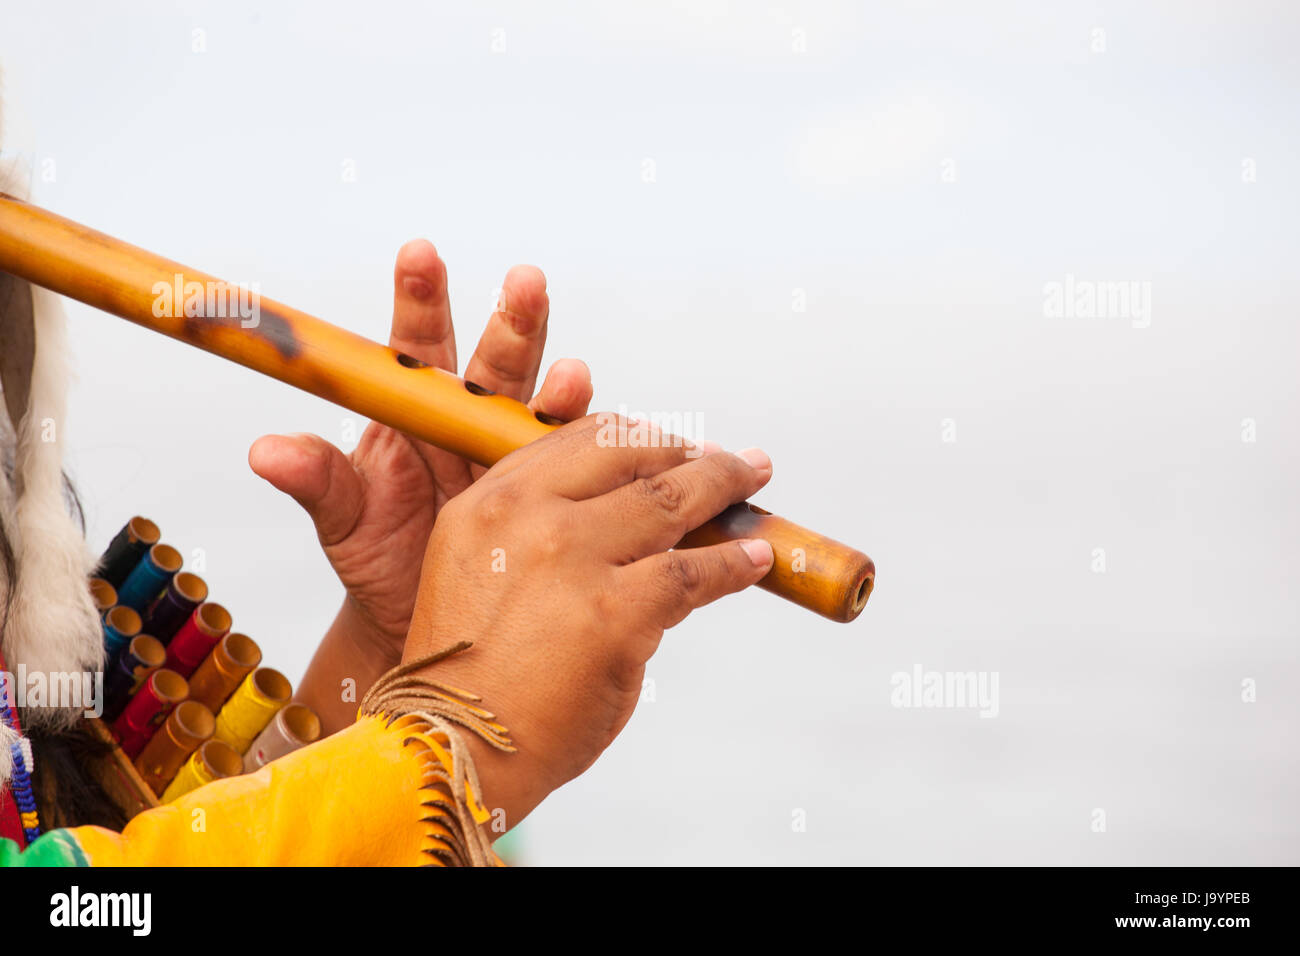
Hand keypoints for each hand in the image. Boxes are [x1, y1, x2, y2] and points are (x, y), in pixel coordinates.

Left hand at [247, 241, 592, 724]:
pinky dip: (586, 447)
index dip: (420, 300)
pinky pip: (571, 464)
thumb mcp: (343, 520)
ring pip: (538, 406)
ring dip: (557, 384)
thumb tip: (266, 451)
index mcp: (414, 414)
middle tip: (525, 282)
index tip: (420, 253)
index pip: (416, 346)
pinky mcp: (548, 493)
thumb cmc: (379, 558)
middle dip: (511, 324)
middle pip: (494, 364)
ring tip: (570, 371)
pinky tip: (598, 434)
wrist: (421, 617)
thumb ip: (318, 479)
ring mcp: (510, 457)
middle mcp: (468, 424)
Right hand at [401, 415, 775, 828]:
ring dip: (722, 485)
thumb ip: (535, 530)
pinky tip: (754, 558)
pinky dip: (733, 563)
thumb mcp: (479, 570)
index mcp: (490, 502)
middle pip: (629, 456)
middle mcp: (528, 517)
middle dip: (688, 451)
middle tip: (727, 458)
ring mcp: (573, 560)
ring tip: (752, 480)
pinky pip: (692, 573)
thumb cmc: (474, 672)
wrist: (457, 747)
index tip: (670, 443)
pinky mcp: (615, 613)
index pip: (577, 440)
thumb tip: (622, 510)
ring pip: (669, 501)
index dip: (636, 436)